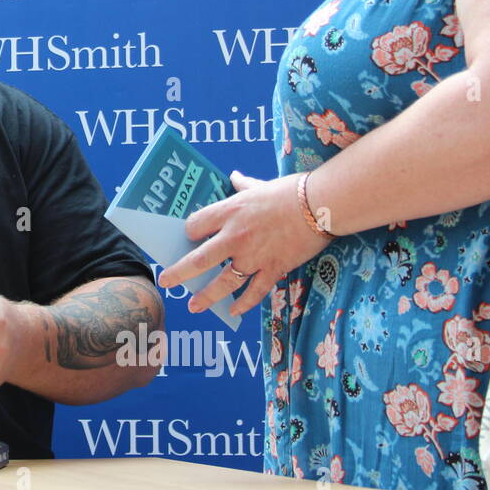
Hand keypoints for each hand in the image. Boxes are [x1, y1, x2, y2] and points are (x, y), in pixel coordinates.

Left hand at [157, 171, 330, 317]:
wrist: (323, 204)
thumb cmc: (292, 191)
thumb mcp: (260, 185)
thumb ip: (243, 185)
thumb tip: (234, 177)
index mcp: (230, 212)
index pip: (195, 225)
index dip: (189, 232)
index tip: (188, 237)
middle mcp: (236, 236)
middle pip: (199, 259)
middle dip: (179, 272)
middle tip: (166, 281)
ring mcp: (254, 256)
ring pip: (223, 282)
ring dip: (206, 296)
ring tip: (194, 305)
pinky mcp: (274, 268)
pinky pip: (254, 292)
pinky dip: (243, 304)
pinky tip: (233, 311)